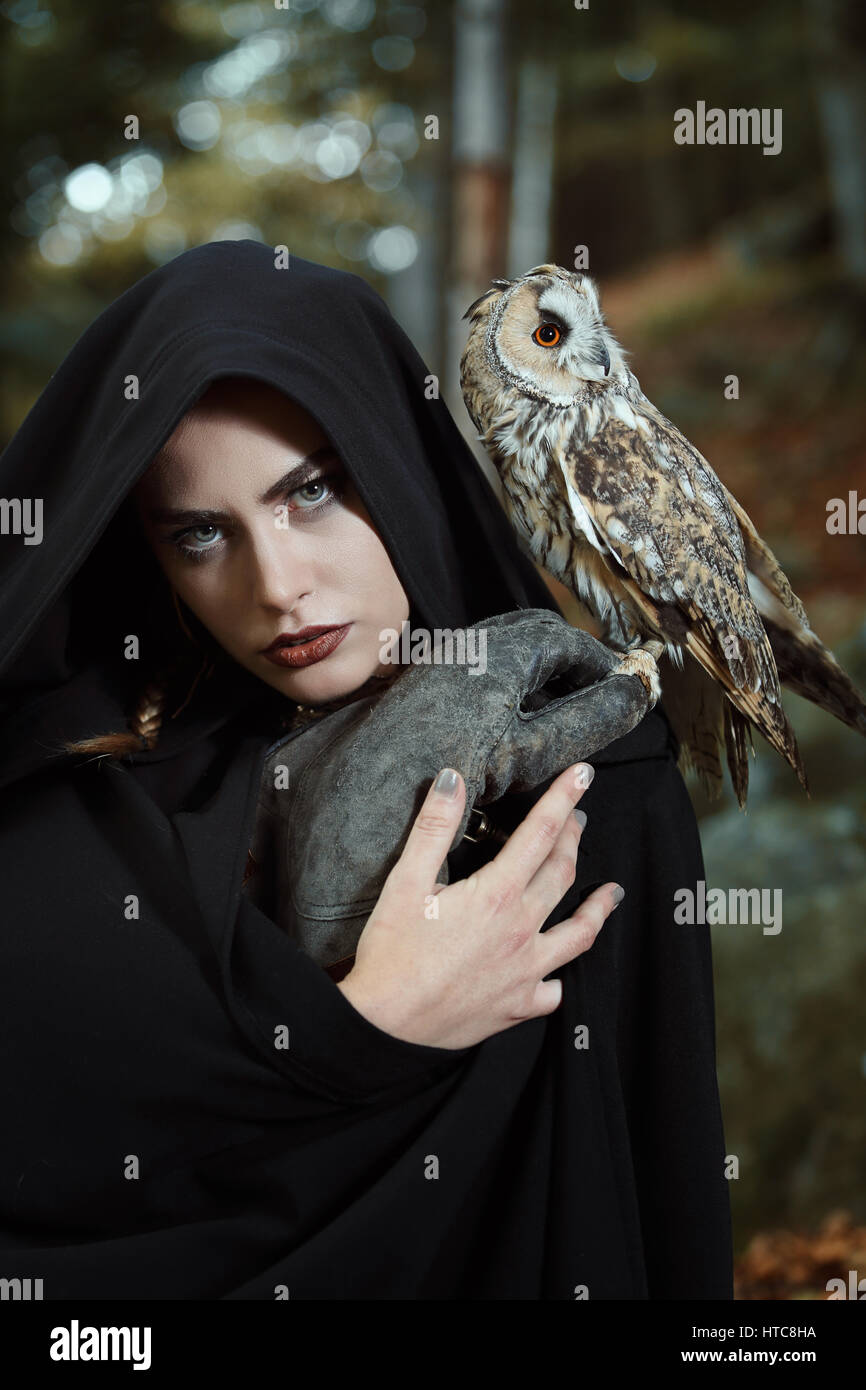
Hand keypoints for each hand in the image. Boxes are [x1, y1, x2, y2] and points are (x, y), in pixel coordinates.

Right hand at [337, 760, 623, 1049]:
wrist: (387, 1026)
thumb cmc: (392, 955)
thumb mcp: (405, 882)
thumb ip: (434, 828)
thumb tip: (452, 780)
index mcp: (497, 895)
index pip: (541, 832)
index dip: (564, 797)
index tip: (583, 774)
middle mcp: (522, 930)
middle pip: (562, 873)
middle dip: (574, 838)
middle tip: (578, 818)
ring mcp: (526, 971)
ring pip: (579, 933)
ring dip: (598, 908)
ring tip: (611, 893)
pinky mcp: (519, 1005)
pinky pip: (555, 990)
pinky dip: (562, 975)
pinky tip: (562, 969)